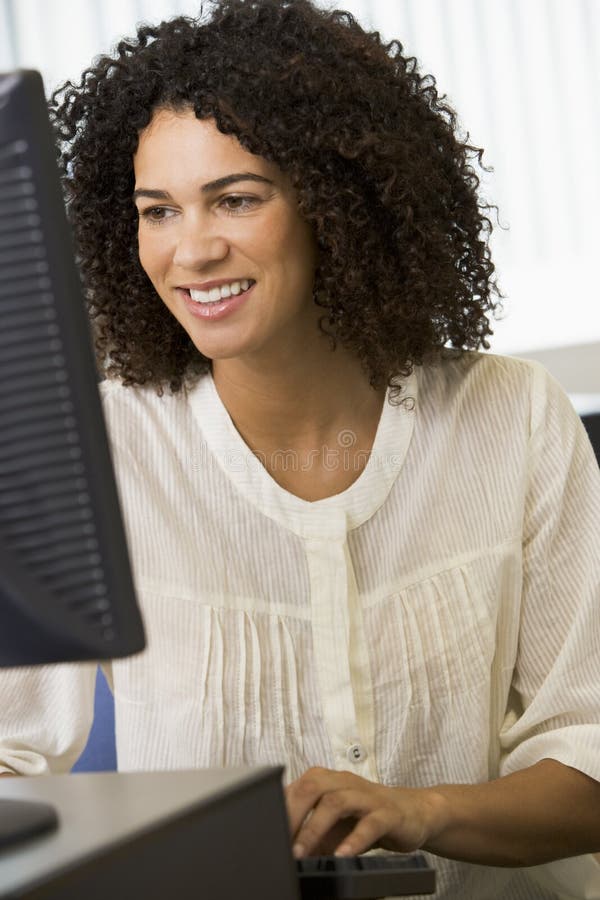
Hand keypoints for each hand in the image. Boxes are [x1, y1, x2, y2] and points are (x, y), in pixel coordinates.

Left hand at [285, 766, 447, 858]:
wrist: (412, 813)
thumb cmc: (366, 817)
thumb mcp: (333, 826)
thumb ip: (310, 834)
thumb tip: (283, 853)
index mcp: (327, 780)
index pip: (296, 788)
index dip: (279, 810)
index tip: (266, 834)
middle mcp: (345, 782)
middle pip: (312, 786)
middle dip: (292, 814)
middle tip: (279, 842)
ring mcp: (367, 796)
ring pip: (337, 801)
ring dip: (315, 827)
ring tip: (302, 853)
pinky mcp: (388, 813)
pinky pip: (370, 824)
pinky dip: (354, 840)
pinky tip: (342, 856)